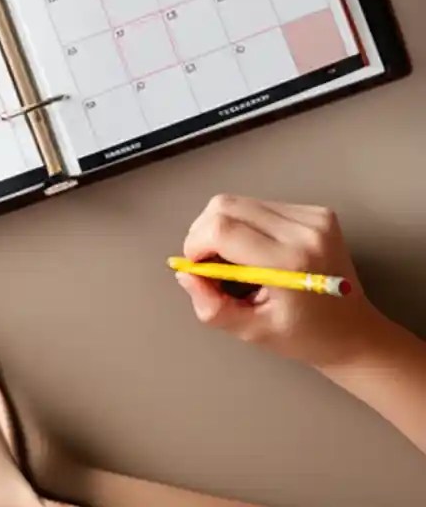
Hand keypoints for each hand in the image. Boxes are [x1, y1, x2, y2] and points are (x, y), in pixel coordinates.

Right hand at [176, 194, 390, 367]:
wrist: (355, 332)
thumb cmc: (304, 337)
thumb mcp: (250, 331)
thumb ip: (211, 306)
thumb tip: (185, 274)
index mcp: (290, 263)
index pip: (222, 229)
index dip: (195, 244)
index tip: (196, 267)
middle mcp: (305, 231)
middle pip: (225, 206)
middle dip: (203, 233)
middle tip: (209, 264)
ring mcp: (314, 218)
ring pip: (239, 202)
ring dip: (223, 227)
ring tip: (234, 259)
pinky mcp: (317, 213)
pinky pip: (260, 205)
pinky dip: (245, 224)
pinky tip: (256, 250)